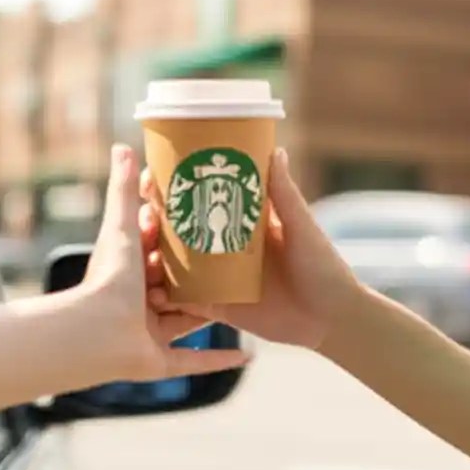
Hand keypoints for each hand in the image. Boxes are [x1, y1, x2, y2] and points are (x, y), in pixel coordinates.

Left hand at [81, 145, 248, 380]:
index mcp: (131, 273)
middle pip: (179, 288)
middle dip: (205, 277)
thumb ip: (124, 189)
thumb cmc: (109, 278)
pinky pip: (195, 362)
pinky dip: (219, 360)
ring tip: (247, 301)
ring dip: (215, 314)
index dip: (182, 237)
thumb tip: (123, 146)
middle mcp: (140, 304)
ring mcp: (150, 335)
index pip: (159, 251)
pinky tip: (246, 357)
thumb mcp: (122, 226)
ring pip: (189, 322)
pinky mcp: (160, 361)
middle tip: (239, 259)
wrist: (96, 334)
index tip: (210, 221)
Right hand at [141, 149, 361, 349]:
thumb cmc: (324, 267)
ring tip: (136, 250)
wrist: (332, 319)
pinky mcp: (220, 307)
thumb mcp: (302, 228)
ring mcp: (221, 279)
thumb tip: (274, 150)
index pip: (204, 198)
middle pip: (182, 230)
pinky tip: (148, 293)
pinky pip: (187, 302)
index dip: (178, 187)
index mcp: (244, 222)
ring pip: (178, 266)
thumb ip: (285, 196)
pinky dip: (168, 298)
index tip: (153, 174)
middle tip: (139, 210)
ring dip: (155, 258)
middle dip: (157, 221)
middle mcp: (227, 247)